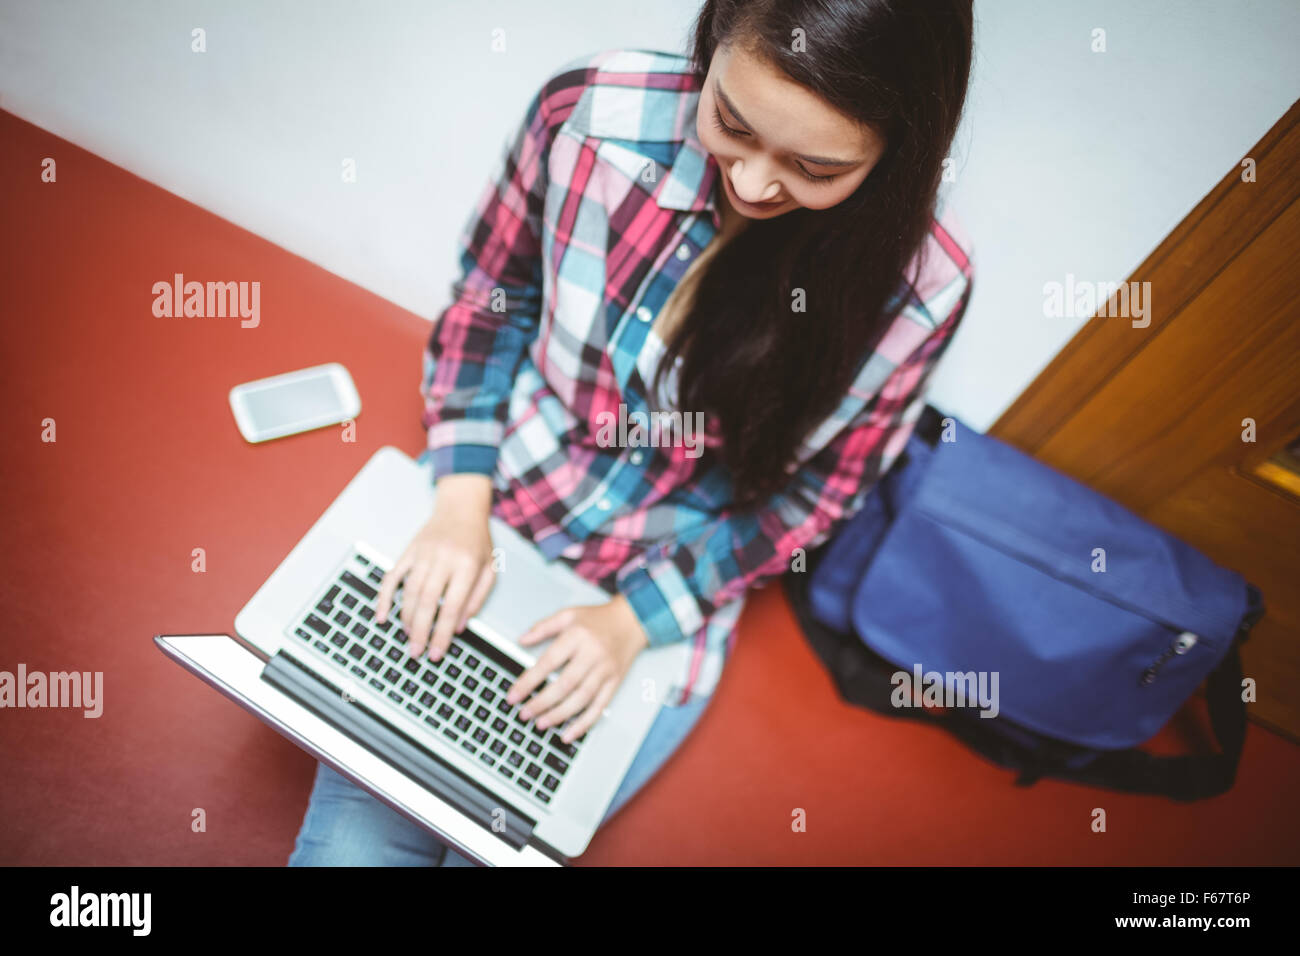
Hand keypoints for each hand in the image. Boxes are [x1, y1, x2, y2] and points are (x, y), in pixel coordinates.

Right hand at [375, 474, 495, 658]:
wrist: (461, 507)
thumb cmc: (477, 540)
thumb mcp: (489, 569)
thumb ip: (477, 598)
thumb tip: (459, 627)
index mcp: (466, 565)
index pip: (452, 606)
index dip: (442, 634)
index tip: (437, 653)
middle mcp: (443, 559)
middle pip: (427, 602)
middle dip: (421, 631)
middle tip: (417, 653)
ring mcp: (422, 554)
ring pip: (409, 591)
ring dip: (406, 618)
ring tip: (409, 637)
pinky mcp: (409, 551)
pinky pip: (392, 576)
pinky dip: (384, 597)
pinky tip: (382, 615)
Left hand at [506, 594, 649, 743]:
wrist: (631, 621)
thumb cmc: (598, 619)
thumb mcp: (568, 614)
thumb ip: (543, 626)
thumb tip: (522, 640)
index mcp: (577, 636)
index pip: (549, 662)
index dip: (529, 681)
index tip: (513, 695)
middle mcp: (593, 654)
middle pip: (565, 684)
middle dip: (542, 703)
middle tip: (524, 714)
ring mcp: (605, 670)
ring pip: (581, 699)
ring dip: (560, 715)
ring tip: (541, 723)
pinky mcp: (615, 682)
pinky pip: (599, 707)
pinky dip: (584, 723)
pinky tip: (569, 733)